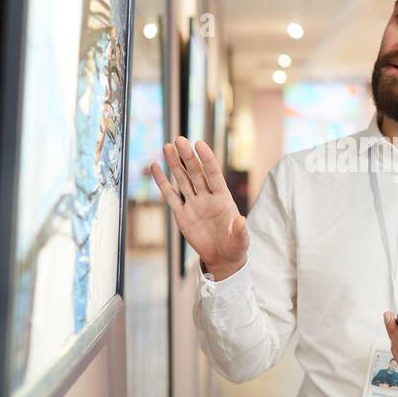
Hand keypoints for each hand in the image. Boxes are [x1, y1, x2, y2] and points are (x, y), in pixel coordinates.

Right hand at [149, 136, 247, 279]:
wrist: (222, 257)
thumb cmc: (235, 246)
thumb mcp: (241, 240)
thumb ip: (240, 231)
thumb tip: (242, 221)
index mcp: (223, 198)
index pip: (214, 174)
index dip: (207, 160)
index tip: (199, 144)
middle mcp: (207, 197)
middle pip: (196, 173)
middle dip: (187, 157)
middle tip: (179, 140)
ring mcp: (193, 204)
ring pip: (182, 180)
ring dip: (175, 164)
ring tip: (167, 146)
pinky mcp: (181, 214)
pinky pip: (170, 196)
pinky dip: (162, 182)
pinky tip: (155, 167)